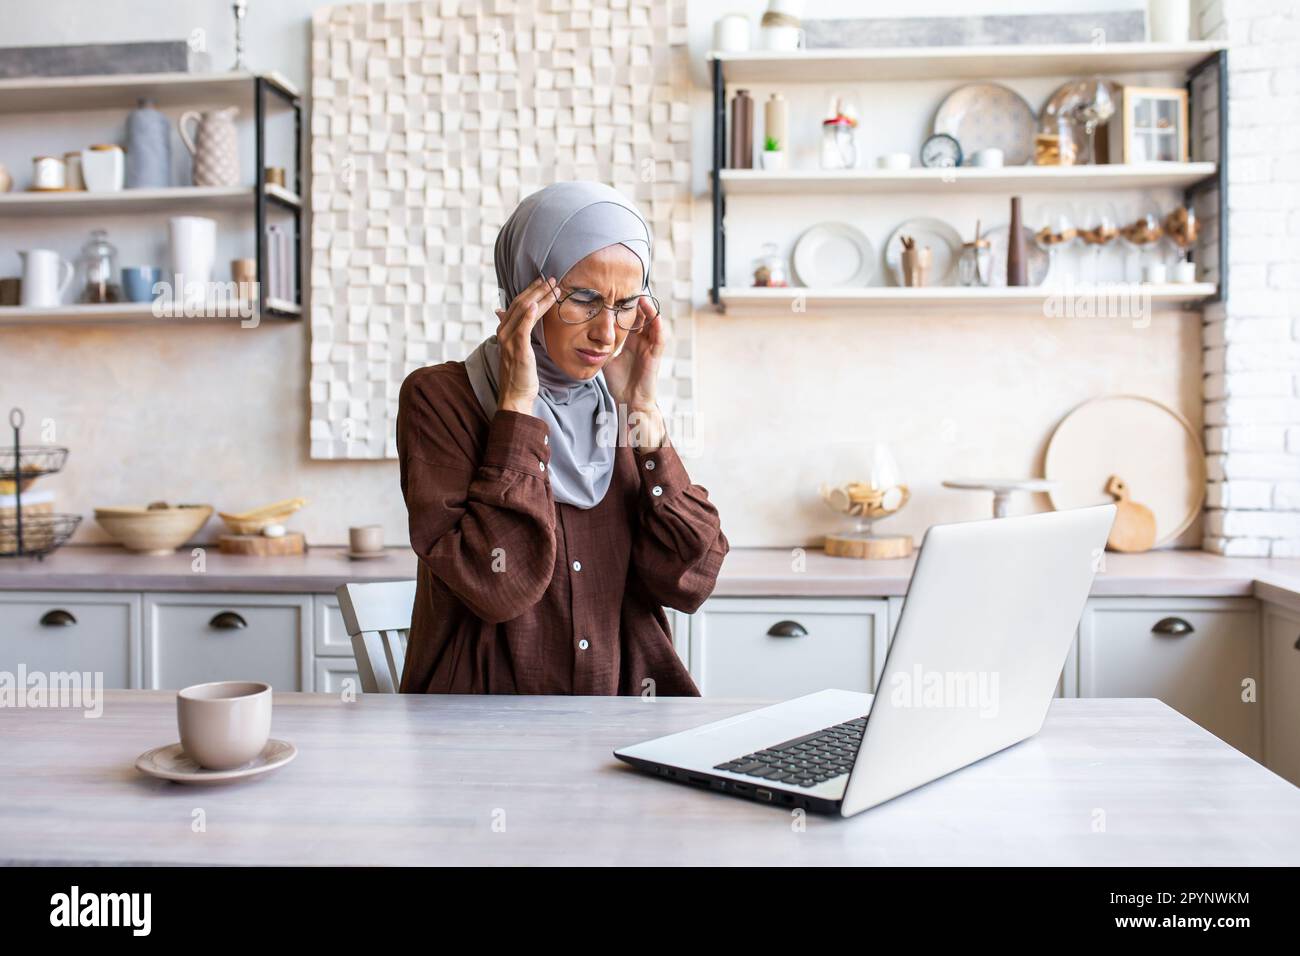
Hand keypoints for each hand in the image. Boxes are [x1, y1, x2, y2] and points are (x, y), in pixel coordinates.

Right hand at [493, 275, 557, 414]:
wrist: (515, 395)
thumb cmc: (519, 374)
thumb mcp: (515, 348)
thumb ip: (513, 329)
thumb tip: (500, 311)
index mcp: (504, 330)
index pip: (517, 304)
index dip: (531, 291)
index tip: (545, 282)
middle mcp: (503, 332)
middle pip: (520, 304)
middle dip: (537, 290)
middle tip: (553, 279)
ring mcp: (509, 341)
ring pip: (524, 312)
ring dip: (539, 298)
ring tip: (553, 288)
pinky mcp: (518, 350)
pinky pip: (522, 329)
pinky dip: (528, 315)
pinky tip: (537, 305)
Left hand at [602, 297, 667, 447]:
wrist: (629, 400)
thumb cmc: (619, 382)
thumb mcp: (606, 358)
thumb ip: (600, 345)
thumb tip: (582, 335)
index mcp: (631, 340)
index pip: (630, 317)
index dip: (624, 305)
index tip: (615, 292)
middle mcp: (642, 340)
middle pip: (642, 315)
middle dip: (637, 302)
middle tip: (629, 287)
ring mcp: (650, 346)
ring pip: (653, 322)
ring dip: (648, 309)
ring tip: (641, 295)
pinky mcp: (656, 355)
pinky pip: (659, 336)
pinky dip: (657, 324)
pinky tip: (652, 313)